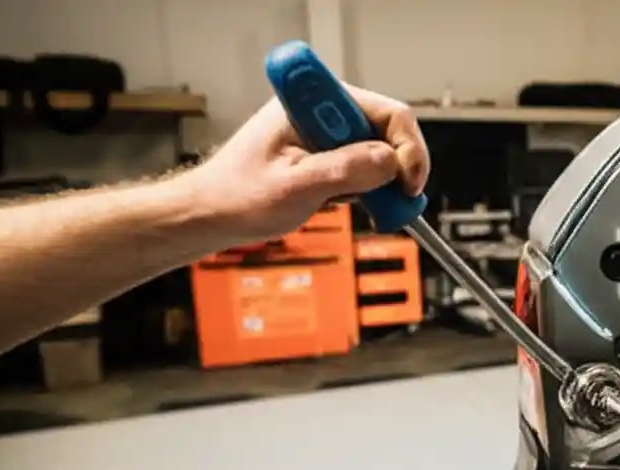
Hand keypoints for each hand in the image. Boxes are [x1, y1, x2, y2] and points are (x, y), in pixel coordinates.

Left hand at [180, 85, 428, 241]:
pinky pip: (365, 163)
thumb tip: (390, 162)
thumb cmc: (238, 196)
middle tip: (395, 204)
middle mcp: (324, 110)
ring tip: (369, 207)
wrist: (212, 214)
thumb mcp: (296, 186)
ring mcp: (327, 130)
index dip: (407, 147)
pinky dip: (368, 187)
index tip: (407, 184)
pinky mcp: (327, 150)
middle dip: (398, 168)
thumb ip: (344, 170)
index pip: (387, 111)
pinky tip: (349, 201)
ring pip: (381, 149)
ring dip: (382, 181)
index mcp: (313, 104)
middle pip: (390, 130)